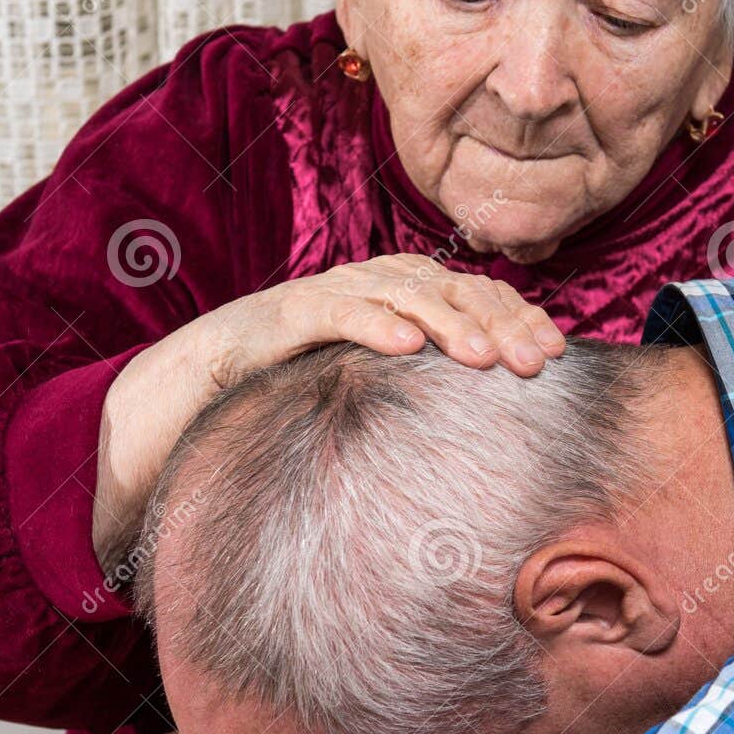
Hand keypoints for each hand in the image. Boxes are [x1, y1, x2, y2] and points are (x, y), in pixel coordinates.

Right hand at [94, 254, 565, 567]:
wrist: (178, 399)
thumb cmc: (282, 405)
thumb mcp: (366, 403)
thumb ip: (416, 405)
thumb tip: (491, 447)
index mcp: (389, 304)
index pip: (468, 295)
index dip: (514, 316)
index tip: (555, 358)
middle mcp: (359, 291)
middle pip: (446, 286)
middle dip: (497, 318)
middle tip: (537, 362)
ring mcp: (316, 299)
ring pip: (396, 291)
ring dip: (445, 319)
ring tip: (484, 356)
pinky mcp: (272, 320)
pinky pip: (327, 310)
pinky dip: (368, 321)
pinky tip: (404, 344)